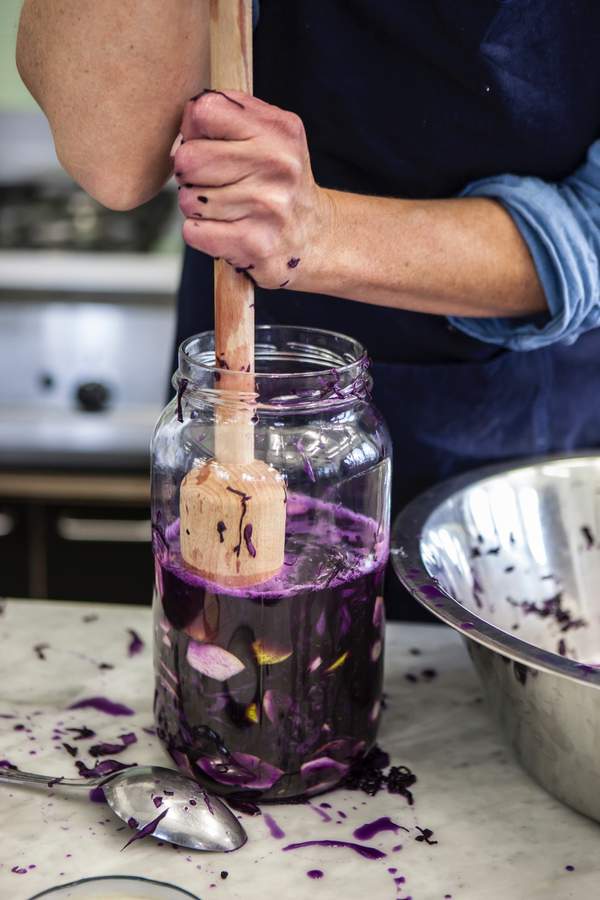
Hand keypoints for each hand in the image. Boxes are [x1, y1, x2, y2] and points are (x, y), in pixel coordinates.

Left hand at [172, 90, 332, 288]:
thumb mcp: (271, 135)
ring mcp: (267, 207)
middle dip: (190, 174)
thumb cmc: (278, 182)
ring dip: (198, 207)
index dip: (193, 131)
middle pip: (189, 159)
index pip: (204, 111)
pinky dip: (201, 234)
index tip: (208, 145)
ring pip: (188, 199)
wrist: (315, 236)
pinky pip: (193, 232)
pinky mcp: (254, 244)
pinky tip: (225, 231)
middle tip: (213, 183)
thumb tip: (182, 131)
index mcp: (278, 130)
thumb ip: (230, 115)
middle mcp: (277, 165)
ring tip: (226, 208)